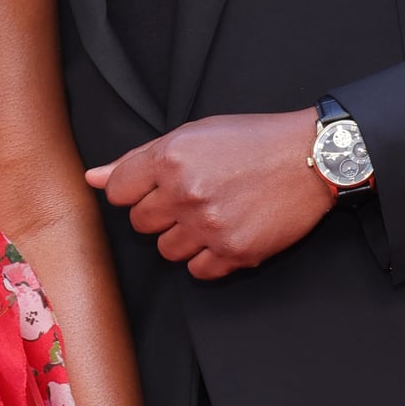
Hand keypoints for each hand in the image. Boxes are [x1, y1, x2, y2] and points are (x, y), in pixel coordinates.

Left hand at [87, 109, 332, 278]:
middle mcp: (185, 193)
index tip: (157, 187)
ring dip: (183, 238)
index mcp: (170, 158)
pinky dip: (207, 258)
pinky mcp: (234, 252)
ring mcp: (209, 226)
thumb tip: (92, 178)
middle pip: (140, 224)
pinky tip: (224, 234)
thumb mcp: (192, 134)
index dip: (135, 190)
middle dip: (160, 213)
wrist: (312, 158)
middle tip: (192, 197)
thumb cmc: (252, 141)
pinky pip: (198, 271)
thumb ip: (137, 159)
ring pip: (166, 251)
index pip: (118, 192)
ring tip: (211, 215)